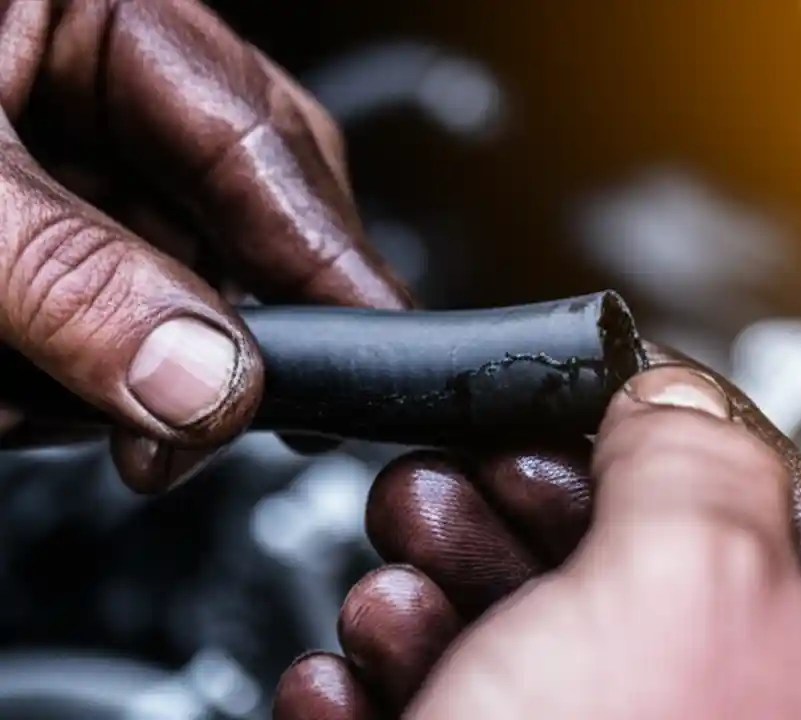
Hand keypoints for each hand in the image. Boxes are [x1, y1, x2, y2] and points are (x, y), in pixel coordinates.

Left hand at [0, 1, 408, 487]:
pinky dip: (50, 363)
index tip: (381, 357)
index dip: (331, 265)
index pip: (269, 148)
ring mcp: (56, 146)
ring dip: (106, 364)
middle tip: (179, 429)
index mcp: (103, 12)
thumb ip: (73, 282)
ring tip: (20, 393)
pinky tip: (7, 381)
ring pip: (157, 281)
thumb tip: (209, 384)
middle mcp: (97, 79)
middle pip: (228, 226)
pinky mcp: (22, 212)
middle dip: (199, 339)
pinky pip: (86, 299)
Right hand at [274, 349, 800, 718]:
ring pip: (530, 671)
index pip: (779, 522)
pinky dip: (384, 705)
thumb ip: (698, 464)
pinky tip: (345, 685)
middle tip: (455, 475)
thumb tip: (675, 392)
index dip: (679, 437)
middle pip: (633, 591)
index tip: (594, 396)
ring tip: (395, 571)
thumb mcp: (686, 591)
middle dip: (528, 514)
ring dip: (443, 599)